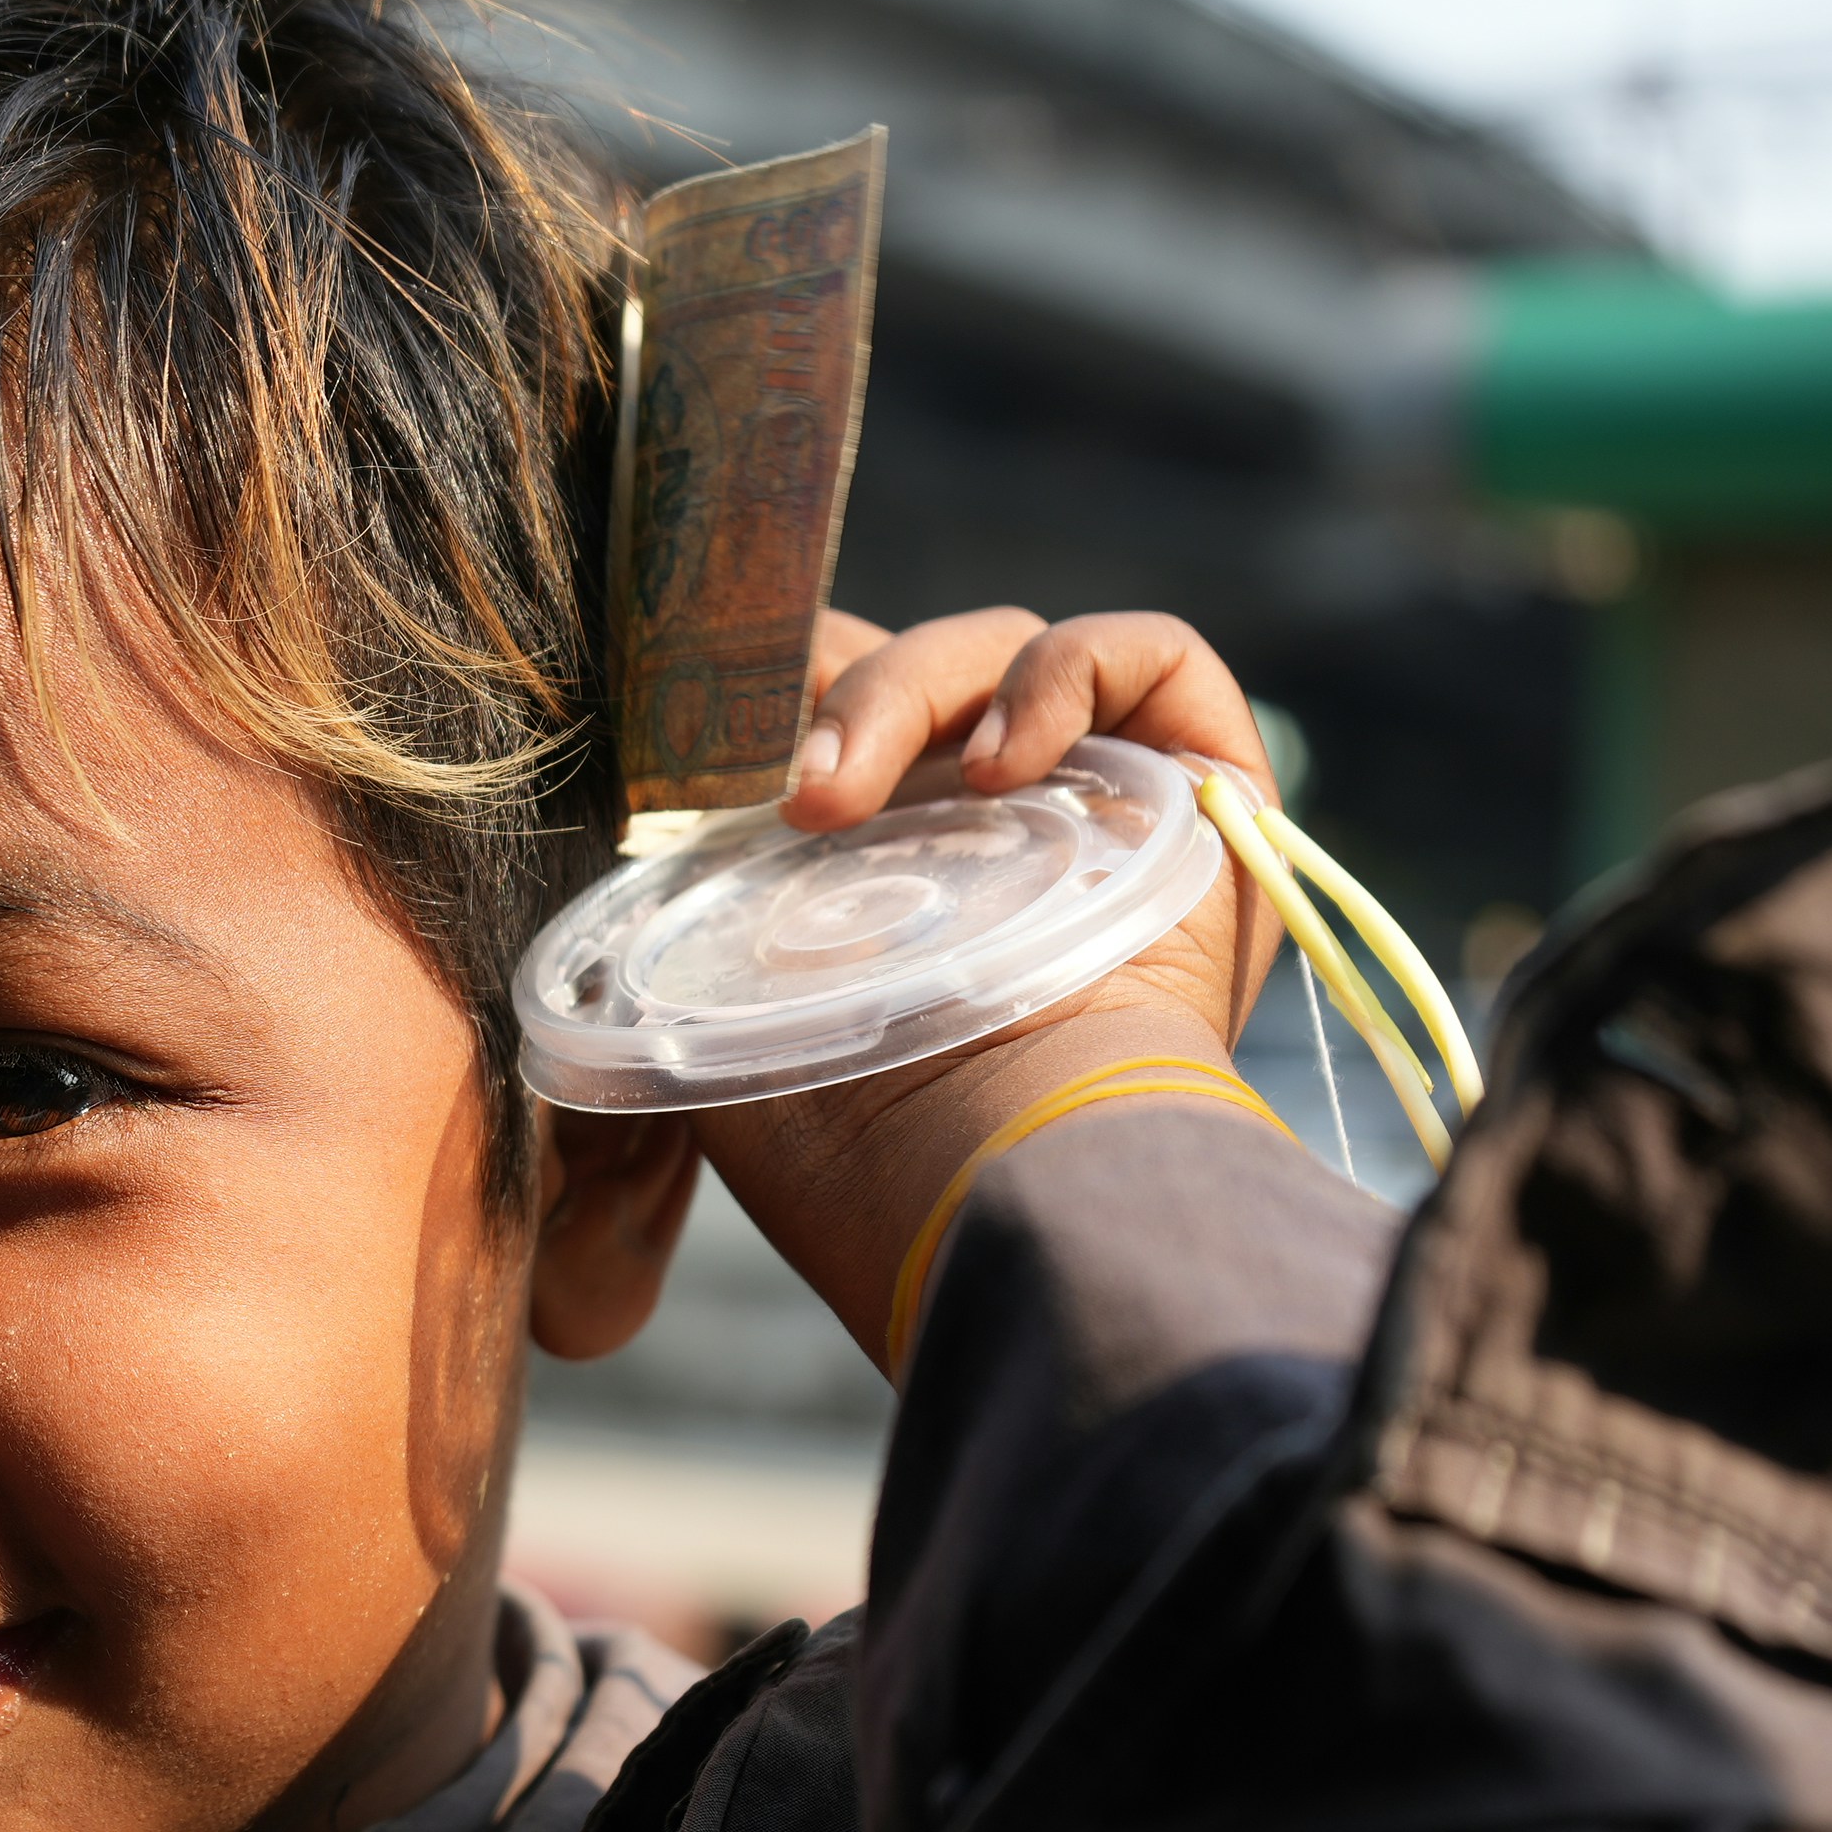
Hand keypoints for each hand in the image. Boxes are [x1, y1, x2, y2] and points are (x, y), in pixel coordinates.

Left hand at [692, 610, 1293, 1364]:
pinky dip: (1065, 677)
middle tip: (790, 796)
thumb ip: (685, 936)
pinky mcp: (1205, 782)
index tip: (705, 746)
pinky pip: (1148, 654)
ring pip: (1001, 648)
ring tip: (843, 800)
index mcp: (896, 866)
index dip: (778, 690)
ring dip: (908, 692)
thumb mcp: (725, 1022)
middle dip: (835, 699)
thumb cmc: (857, 1144)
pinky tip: (1002, 765)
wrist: (987, 1183)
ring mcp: (1107, 794)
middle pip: (913, 668)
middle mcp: (1005, 821)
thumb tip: (626, 880)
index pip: (838, 710)